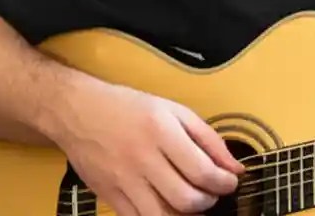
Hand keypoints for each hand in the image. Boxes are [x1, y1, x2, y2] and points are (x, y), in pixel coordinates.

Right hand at [46, 79, 243, 214]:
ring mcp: (123, 181)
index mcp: (162, 133)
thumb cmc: (131, 108)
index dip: (224, 184)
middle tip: (212, 193)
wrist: (79, 112)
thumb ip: (209, 139)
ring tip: (194, 205)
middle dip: (208, 202)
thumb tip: (236, 168)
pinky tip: (170, 209)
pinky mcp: (108, 196)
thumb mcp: (176, 111)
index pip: (202, 171)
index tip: (230, 182)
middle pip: (185, 199)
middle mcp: (142, 159)